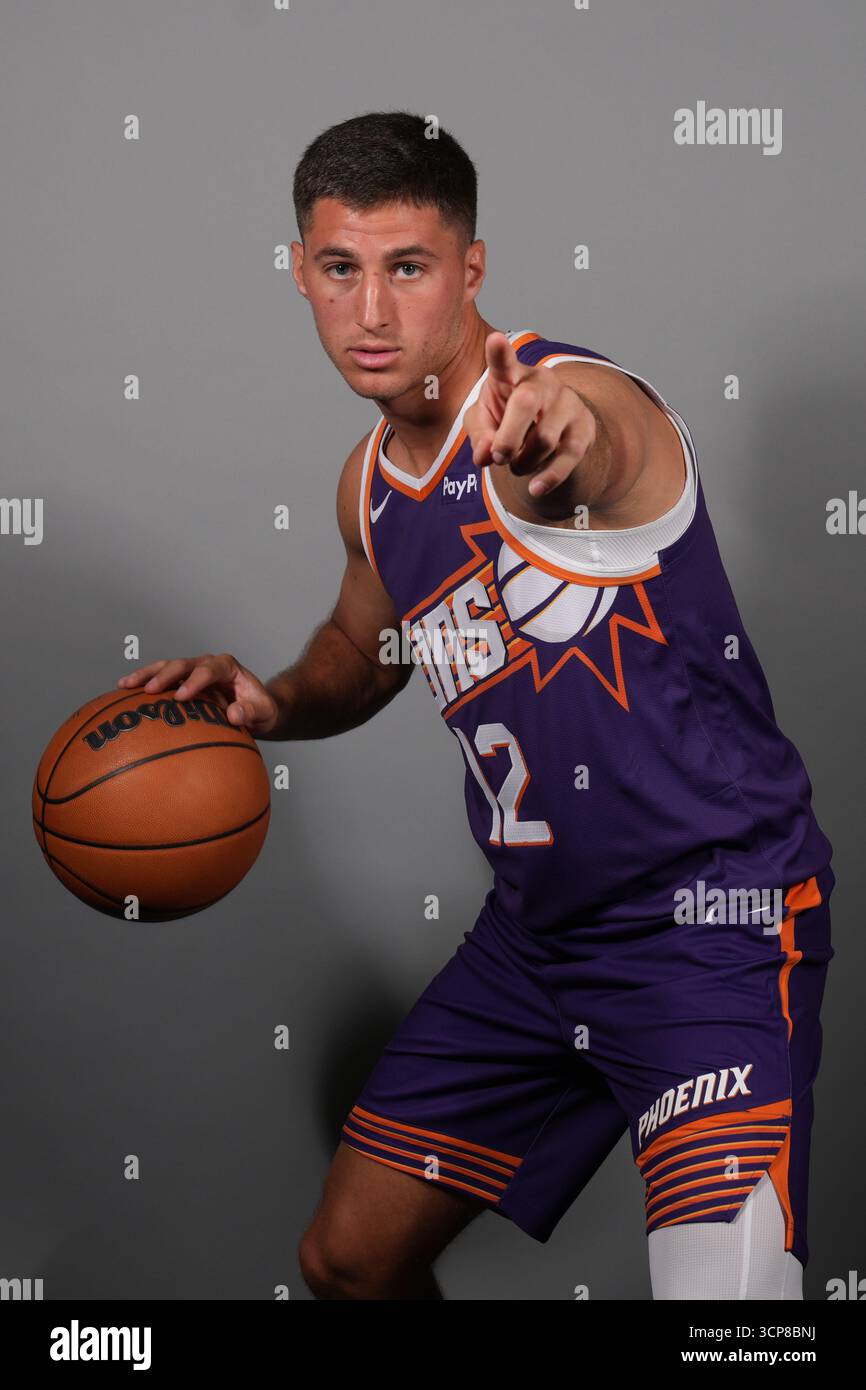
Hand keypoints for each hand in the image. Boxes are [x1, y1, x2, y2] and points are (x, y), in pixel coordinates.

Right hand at [116, 652, 279, 735]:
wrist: (256, 707)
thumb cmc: (261, 709)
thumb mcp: (264, 712)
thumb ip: (252, 712)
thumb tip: (234, 714)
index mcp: (228, 666)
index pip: (210, 669)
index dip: (196, 681)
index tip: (182, 697)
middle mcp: (207, 664)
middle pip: (183, 664)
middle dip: (166, 675)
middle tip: (150, 690)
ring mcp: (192, 671)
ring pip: (166, 667)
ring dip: (146, 675)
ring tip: (125, 685)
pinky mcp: (182, 682)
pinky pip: (161, 679)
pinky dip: (143, 683)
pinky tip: (122, 692)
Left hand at [464, 332, 596, 496]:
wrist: (552, 430)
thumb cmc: (509, 419)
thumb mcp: (485, 423)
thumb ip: (479, 436)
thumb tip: (484, 455)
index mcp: (513, 375)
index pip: (504, 362)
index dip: (499, 353)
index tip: (495, 341)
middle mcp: (543, 382)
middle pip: (526, 404)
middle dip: (507, 438)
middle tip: (498, 457)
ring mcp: (568, 403)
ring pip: (544, 439)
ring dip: (523, 462)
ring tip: (516, 465)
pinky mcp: (585, 428)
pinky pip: (568, 458)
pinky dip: (548, 477)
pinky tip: (535, 488)